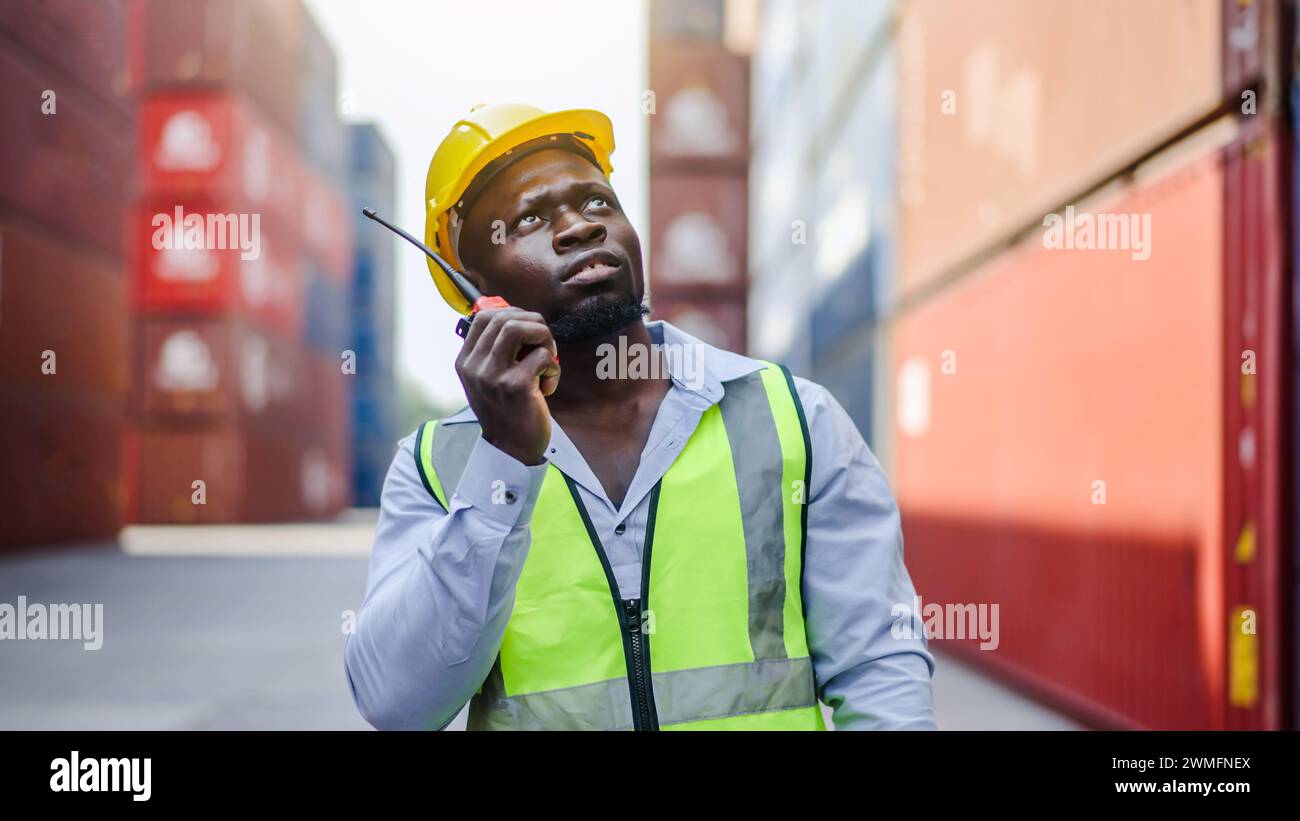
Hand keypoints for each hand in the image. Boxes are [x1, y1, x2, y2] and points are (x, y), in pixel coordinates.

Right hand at [454, 307, 559, 465]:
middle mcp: (474, 366)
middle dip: (534, 324)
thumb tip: (520, 318)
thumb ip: (495, 352)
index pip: (483, 317)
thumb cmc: (507, 411)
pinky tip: (548, 385)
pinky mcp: (514, 386)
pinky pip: (541, 355)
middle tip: (545, 345)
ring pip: (518, 328)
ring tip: (548, 359)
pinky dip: (553, 367)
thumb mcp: (489, 379)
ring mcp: (492, 375)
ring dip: (543, 337)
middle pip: (504, 318)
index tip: (529, 328)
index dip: (513, 313)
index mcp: (465, 361)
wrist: (511, 449)